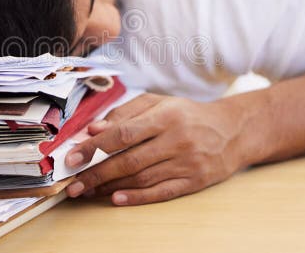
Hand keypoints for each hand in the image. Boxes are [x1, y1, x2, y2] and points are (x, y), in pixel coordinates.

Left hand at [64, 93, 251, 205]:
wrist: (233, 131)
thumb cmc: (187, 115)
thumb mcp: (159, 103)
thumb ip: (125, 113)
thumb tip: (94, 130)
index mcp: (166, 115)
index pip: (122, 133)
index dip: (94, 147)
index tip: (71, 158)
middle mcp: (177, 139)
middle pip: (129, 160)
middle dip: (96, 174)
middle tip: (73, 184)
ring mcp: (187, 162)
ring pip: (142, 178)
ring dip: (110, 187)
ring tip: (89, 190)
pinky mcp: (195, 181)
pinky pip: (162, 192)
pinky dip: (137, 198)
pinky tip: (117, 199)